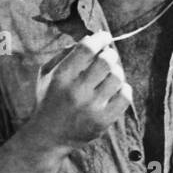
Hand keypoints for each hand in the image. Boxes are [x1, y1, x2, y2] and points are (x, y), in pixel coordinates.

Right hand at [22, 30, 131, 154]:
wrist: (48, 136)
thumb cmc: (49, 99)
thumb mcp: (46, 74)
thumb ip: (64, 54)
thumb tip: (90, 38)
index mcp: (61, 76)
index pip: (86, 49)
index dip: (99, 38)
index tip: (104, 36)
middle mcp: (76, 91)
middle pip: (106, 61)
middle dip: (110, 54)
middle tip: (108, 56)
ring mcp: (91, 107)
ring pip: (118, 78)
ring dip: (116, 71)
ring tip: (110, 74)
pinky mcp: (103, 121)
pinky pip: (125, 96)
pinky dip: (124, 89)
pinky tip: (115, 90)